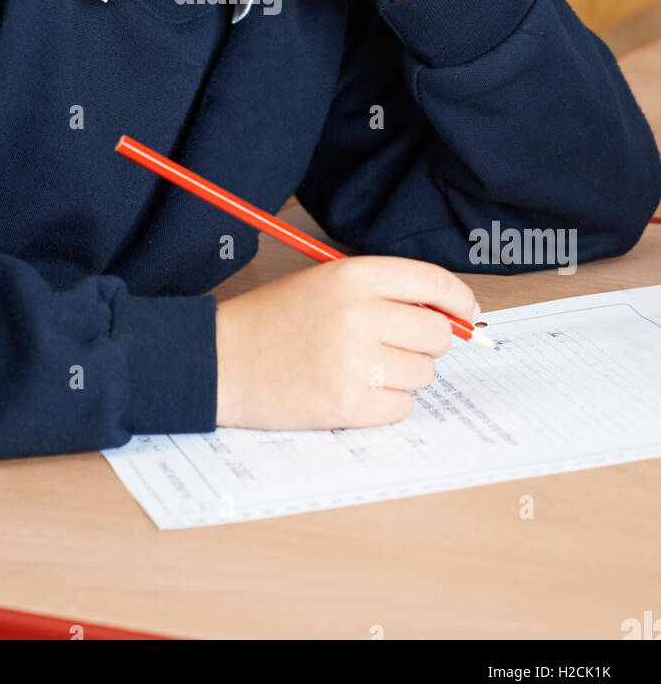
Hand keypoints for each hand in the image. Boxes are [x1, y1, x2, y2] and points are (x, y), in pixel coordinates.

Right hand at [214, 253, 478, 429]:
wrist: (220, 362)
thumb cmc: (271, 321)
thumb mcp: (324, 285)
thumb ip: (381, 292)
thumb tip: (447, 314)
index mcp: (351, 276)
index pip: (433, 282)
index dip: (458, 300)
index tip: (464, 313)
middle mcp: (358, 314)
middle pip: (436, 335)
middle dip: (425, 344)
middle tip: (394, 347)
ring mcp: (354, 362)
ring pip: (422, 374)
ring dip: (401, 376)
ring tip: (358, 368)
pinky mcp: (348, 405)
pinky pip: (401, 407)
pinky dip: (383, 404)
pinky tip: (350, 390)